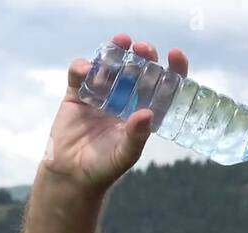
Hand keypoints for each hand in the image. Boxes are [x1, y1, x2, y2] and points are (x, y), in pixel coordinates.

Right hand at [45, 34, 189, 194]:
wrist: (72, 175)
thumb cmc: (104, 167)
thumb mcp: (125, 155)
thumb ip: (137, 136)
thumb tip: (147, 113)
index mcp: (143, 112)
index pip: (163, 87)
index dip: (172, 70)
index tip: (175, 55)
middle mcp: (125, 99)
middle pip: (137, 70)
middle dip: (143, 56)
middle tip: (144, 48)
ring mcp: (101, 95)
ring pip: (110, 66)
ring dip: (115, 52)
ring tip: (121, 42)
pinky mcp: (77, 95)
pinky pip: (80, 75)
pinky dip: (82, 68)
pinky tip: (86, 68)